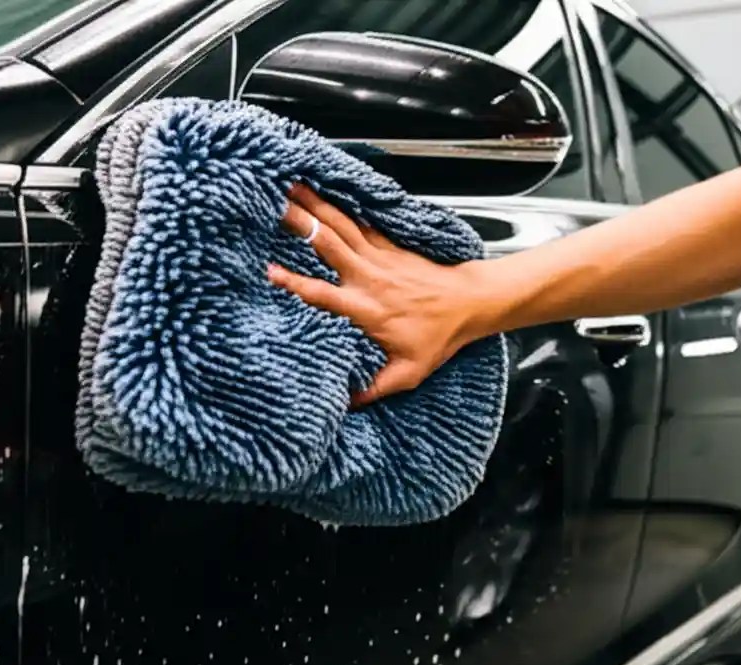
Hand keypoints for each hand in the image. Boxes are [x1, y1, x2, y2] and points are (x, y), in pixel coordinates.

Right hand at [269, 185, 490, 405]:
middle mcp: (369, 278)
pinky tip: (325, 192)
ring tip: (292, 185)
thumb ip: (373, 389)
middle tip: (274, 203)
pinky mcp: (390, 246)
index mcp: (366, 309)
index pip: (322, 294)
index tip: (269, 271)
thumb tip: (343, 404)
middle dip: (301, 223)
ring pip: (342, 225)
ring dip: (316, 205)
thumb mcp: (408, 373)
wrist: (471, 303)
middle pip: (328, 245)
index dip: (294, 283)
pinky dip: (341, 206)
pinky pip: (361, 222)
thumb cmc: (440, 338)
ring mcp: (379, 257)